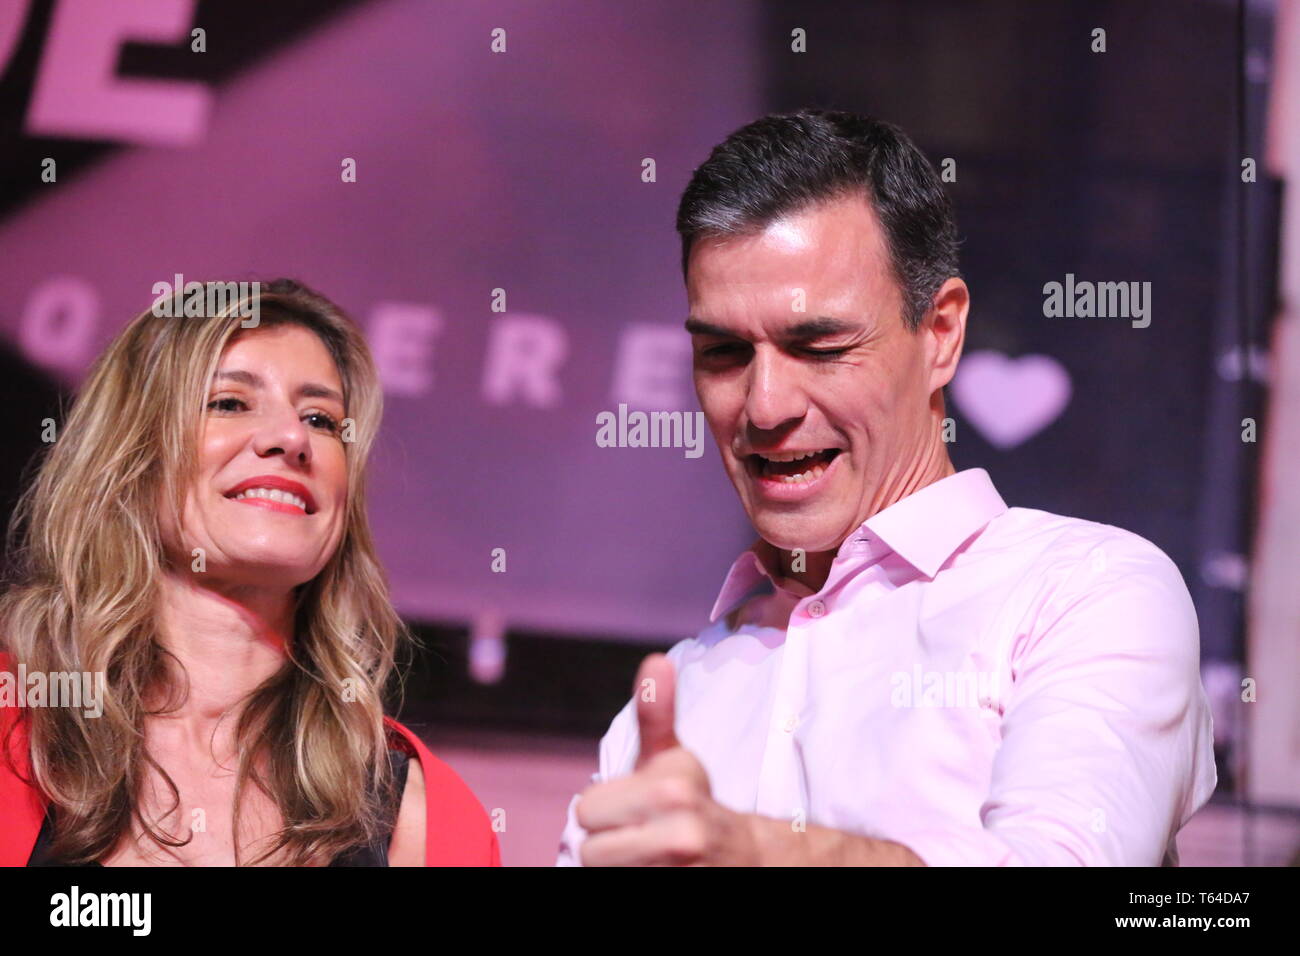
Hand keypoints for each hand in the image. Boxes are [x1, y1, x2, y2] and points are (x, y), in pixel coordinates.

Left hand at [576, 653, 760, 865]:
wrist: (747, 858)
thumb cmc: (694, 802)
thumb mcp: (674, 758)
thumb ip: (656, 713)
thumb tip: (655, 661)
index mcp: (669, 791)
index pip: (584, 811)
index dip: (604, 811)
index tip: (634, 810)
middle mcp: (677, 835)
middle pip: (589, 850)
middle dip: (608, 844)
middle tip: (639, 837)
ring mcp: (678, 871)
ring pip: (600, 871)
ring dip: (618, 866)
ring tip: (646, 858)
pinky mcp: (676, 891)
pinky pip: (618, 886)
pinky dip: (632, 879)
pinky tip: (654, 870)